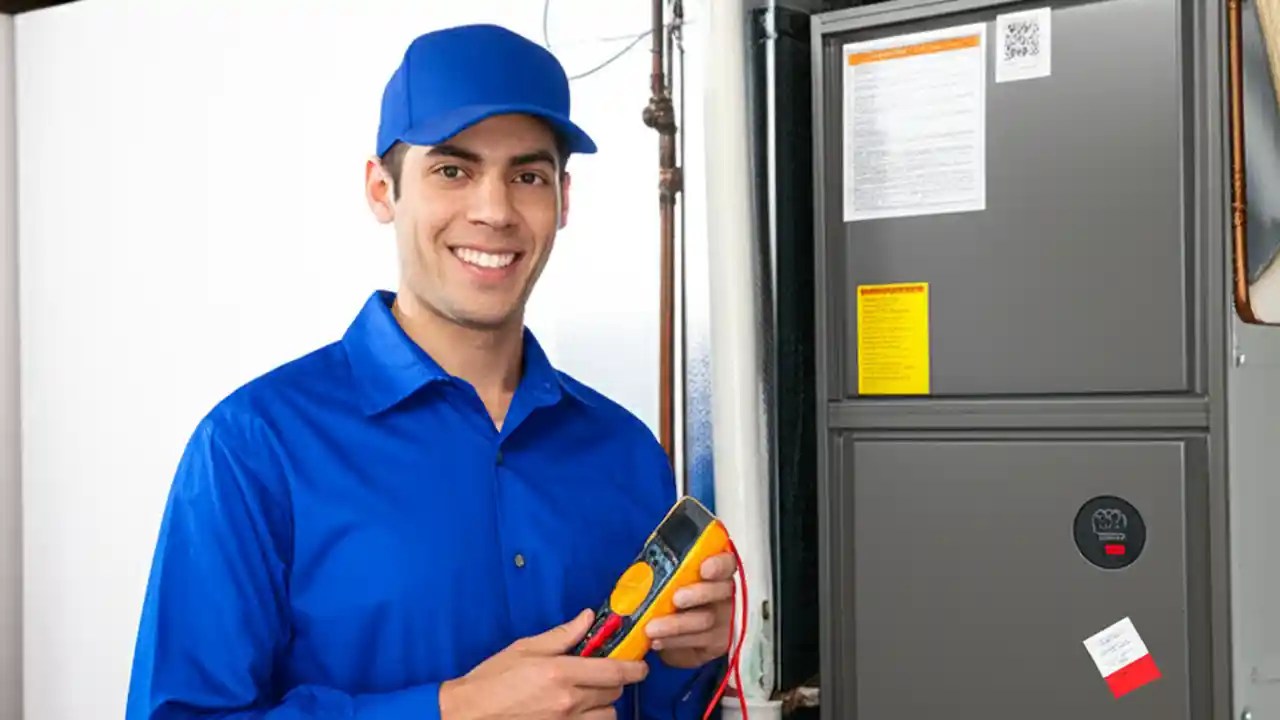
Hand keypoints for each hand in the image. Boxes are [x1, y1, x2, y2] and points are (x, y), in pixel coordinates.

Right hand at [439, 609, 649, 719]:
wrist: (468, 714)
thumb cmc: (492, 680)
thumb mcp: (526, 648)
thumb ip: (562, 635)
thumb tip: (588, 618)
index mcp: (562, 673)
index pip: (614, 672)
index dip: (634, 668)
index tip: (640, 665)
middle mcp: (568, 702)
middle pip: (614, 694)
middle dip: (615, 683)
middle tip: (603, 675)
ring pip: (608, 717)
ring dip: (604, 706)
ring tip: (589, 697)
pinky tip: (578, 713)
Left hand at [645, 551, 736, 668]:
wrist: (672, 633)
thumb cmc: (669, 595)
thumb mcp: (665, 578)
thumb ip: (663, 570)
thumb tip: (644, 568)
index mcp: (715, 569)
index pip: (726, 562)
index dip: (719, 564)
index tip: (705, 569)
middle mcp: (725, 593)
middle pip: (721, 590)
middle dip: (698, 593)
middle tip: (676, 599)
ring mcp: (724, 620)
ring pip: (706, 620)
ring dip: (677, 624)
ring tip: (652, 628)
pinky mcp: (716, 644)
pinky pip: (696, 642)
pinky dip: (674, 641)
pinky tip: (657, 640)